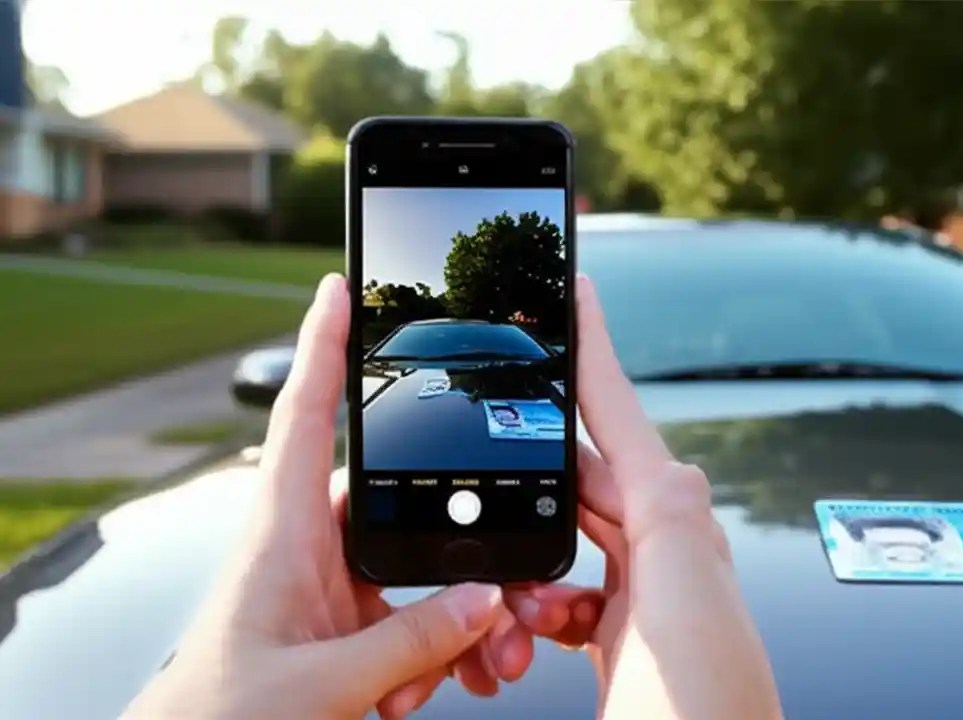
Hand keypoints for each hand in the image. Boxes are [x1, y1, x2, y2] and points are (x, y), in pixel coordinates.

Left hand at [124, 275, 525, 719]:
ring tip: (471, 664)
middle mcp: (310, 553)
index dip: (323, 346)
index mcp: (281, 536)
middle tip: (498, 596)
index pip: (306, 416)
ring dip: (453, 621)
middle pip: (402, 506)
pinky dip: (437, 652)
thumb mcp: (318, 686)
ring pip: (420, 572)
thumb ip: (408, 644)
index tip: (342, 286)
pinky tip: (430, 689)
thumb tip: (483, 601)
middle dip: (460, 546)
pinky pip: (414, 621)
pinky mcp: (347, 631)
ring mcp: (332, 592)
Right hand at [501, 275, 781, 718]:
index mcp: (678, 525)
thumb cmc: (702, 719)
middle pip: (580, 478)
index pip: (621, 414)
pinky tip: (522, 634)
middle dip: (527, 474)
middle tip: (482, 455)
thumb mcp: (683, 600)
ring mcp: (644, 600)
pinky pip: (564, 597)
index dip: (592, 347)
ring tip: (506, 601)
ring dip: (521, 560)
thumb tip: (662, 464)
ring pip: (562, 542)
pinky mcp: (622, 645)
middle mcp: (667, 553)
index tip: (575, 287)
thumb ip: (670, 516)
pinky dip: (532, 607)